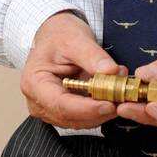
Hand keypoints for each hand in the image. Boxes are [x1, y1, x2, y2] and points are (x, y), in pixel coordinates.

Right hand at [19, 11, 128, 129]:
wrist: (54, 35)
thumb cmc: (58, 36)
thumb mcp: (76, 40)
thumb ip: (94, 56)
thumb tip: (112, 72)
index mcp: (34, 83)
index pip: (61, 104)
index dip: (87, 109)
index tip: (110, 104)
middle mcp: (37, 101)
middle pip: (70, 117)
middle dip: (98, 111)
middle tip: (122, 98)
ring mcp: (48, 108)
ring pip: (78, 121)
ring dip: (101, 112)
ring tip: (119, 93)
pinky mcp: (61, 110)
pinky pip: (81, 117)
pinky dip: (98, 110)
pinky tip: (111, 98)